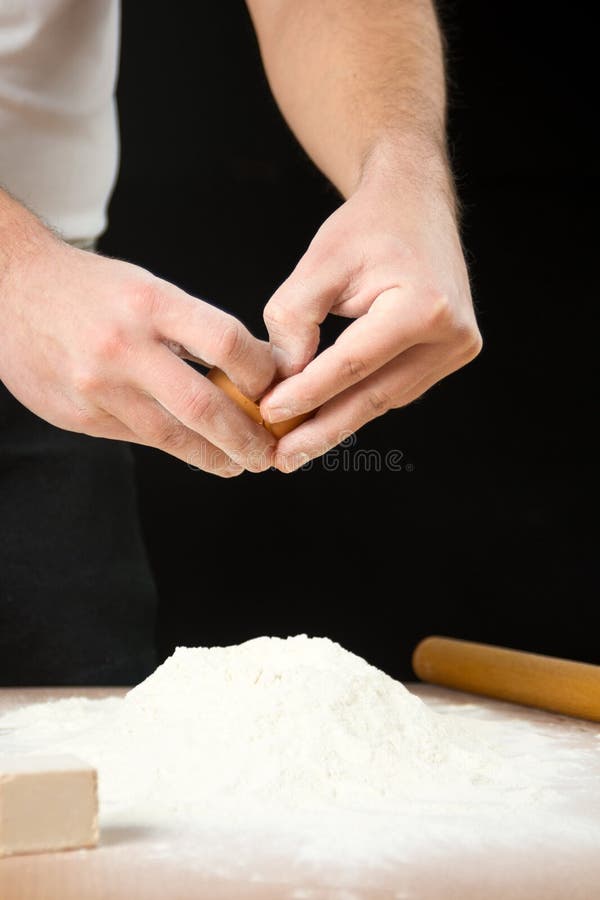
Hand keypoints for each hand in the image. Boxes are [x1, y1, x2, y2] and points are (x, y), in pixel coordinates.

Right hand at [0, 218, 275, 475]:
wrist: (11, 290)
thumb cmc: (93, 290)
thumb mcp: (148, 289)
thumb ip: (195, 330)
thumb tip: (253, 372)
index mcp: (150, 302)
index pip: (227, 342)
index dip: (262, 374)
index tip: (276, 390)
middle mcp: (124, 345)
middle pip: (205, 406)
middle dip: (247, 438)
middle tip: (268, 453)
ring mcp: (98, 386)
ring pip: (173, 437)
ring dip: (216, 457)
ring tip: (238, 464)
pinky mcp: (80, 416)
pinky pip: (140, 440)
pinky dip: (174, 449)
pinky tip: (193, 451)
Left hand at [260, 153, 481, 471]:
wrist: (417, 205)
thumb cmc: (368, 227)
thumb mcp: (320, 261)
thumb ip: (295, 318)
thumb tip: (283, 377)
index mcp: (425, 307)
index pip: (352, 364)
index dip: (306, 394)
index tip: (268, 416)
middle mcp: (451, 335)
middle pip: (373, 395)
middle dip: (322, 429)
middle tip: (281, 460)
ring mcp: (457, 350)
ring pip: (384, 398)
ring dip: (337, 422)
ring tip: (293, 446)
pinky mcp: (450, 357)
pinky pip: (394, 388)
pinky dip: (356, 402)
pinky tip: (324, 418)